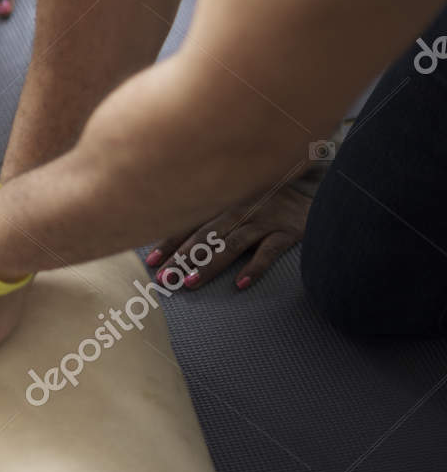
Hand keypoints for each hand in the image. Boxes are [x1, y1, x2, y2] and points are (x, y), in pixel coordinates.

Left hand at [145, 182, 312, 291]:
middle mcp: (241, 209)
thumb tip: (182, 235)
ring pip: (231, 244)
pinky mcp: (289, 231)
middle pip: (205, 235)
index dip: (169, 242)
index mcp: (226, 202)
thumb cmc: (274, 196)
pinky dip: (255, 267)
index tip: (151, 262)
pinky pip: (270, 251)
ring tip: (190, 283)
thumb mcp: (243, 198)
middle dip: (182, 258)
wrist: (320, 187)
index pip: (191, 223)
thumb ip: (218, 213)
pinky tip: (241, 284)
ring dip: (209, 264)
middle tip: (164, 279)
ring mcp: (265, 219)